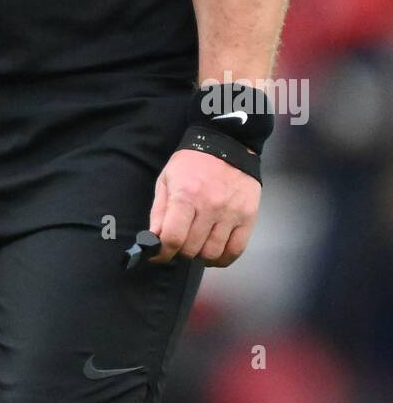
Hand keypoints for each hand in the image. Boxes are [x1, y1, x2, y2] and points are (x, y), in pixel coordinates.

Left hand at [147, 148, 260, 267]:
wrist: (227, 144)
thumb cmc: (193, 163)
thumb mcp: (167, 179)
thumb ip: (159, 211)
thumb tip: (153, 239)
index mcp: (186, 195)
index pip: (173, 238)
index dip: (162, 252)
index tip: (158, 255)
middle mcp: (209, 206)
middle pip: (192, 249)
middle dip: (180, 251)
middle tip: (179, 243)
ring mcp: (231, 213)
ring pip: (212, 253)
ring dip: (201, 255)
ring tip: (197, 244)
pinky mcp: (248, 217)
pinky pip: (235, 250)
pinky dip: (223, 258)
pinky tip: (215, 252)